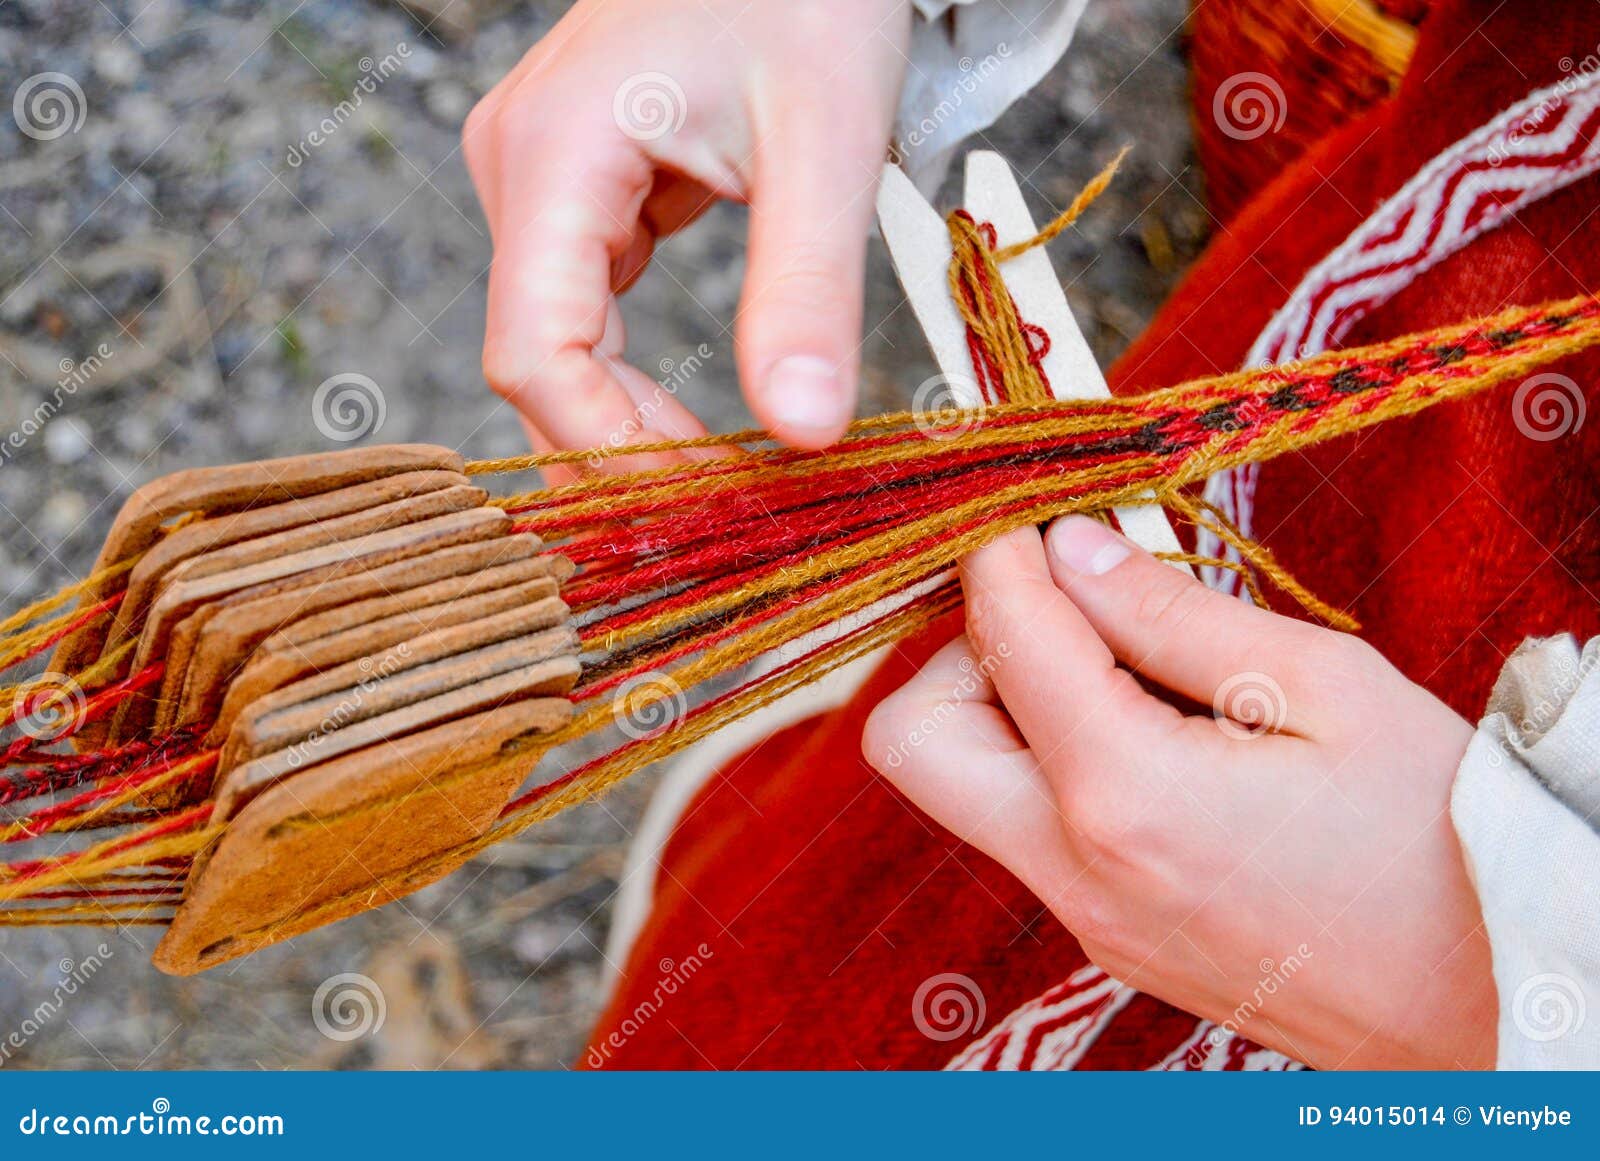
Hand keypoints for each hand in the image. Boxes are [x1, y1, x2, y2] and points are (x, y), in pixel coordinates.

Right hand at [463, 0, 910, 467]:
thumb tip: (803, 437)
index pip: (536, 353)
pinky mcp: (582, 187)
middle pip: (540, 357)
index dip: (608, 447)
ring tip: (722, 471)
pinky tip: (705, 407)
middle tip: (725, 509)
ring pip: (562, 340)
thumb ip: (805, 291)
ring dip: (633, 416)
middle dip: (625, 445)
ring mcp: (543, 178)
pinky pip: (590, 305)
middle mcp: (521, 168)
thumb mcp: (825, 142)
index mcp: (556, 152)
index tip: (702, 501)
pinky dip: (641, 370)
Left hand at [863, 515, 1497, 1068]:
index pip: (1001, 635)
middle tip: (1067, 610)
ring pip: (960, 787)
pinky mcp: (1104, 933)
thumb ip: (1174, 614)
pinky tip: (1154, 729)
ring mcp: (1082, 914)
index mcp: (1126, 796)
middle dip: (965, 651)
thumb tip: (1070, 549)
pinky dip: (1052, 760)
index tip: (1040, 508)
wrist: (1491, 995)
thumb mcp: (1324, 687)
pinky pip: (1025, 827)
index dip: (1003, 549)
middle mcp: (1073, 868)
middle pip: (913, 738)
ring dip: (1008, 705)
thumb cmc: (1438, 836)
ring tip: (1130, 667)